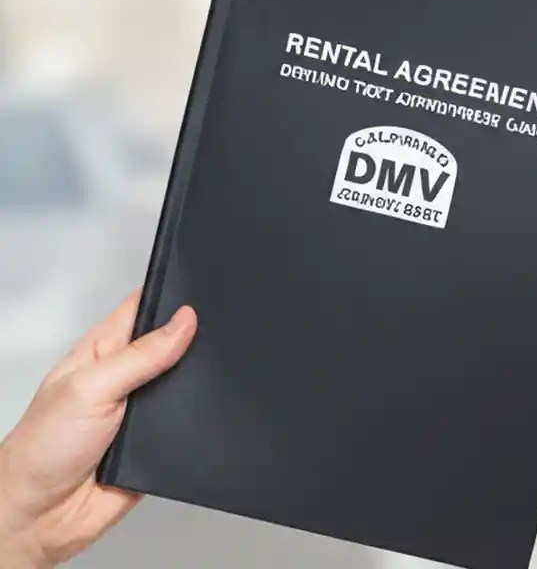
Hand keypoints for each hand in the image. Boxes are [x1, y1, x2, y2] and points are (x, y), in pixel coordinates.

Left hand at [0, 293, 196, 567]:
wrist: (42, 517)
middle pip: (175, 344)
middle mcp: (126, 376)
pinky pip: (195, 422)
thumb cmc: (43, 449)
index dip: (173, 295)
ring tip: (217, 376)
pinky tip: (210, 415)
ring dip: (201, 384)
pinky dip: (204, 420)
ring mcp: (145, 408)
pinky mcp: (162, 440)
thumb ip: (139, 356)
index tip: (203, 292)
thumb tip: (184, 320)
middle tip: (222, 334)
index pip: (144, 308)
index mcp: (104, 351)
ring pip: (190, 384)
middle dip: (198, 340)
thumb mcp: (89, 388)